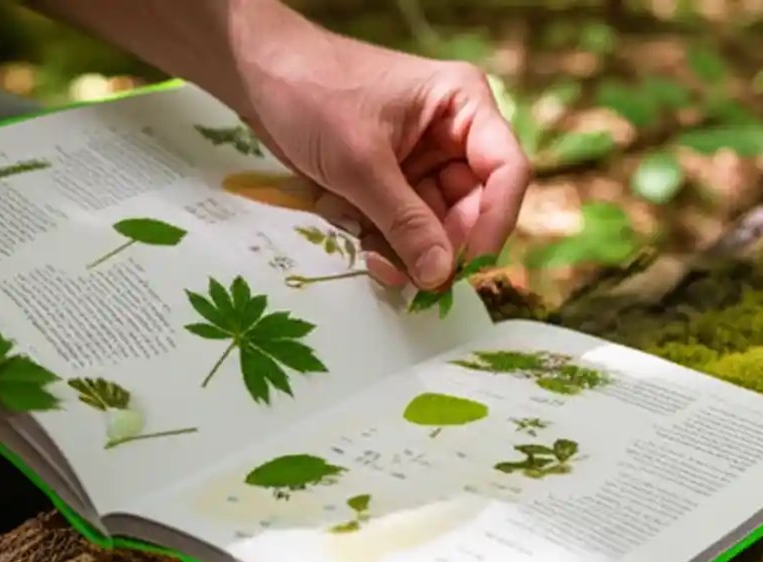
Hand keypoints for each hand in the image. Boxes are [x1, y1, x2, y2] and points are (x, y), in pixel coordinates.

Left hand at [229, 2, 530, 289]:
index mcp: (463, 105)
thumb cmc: (312, 94)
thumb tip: (440, 275)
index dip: (495, 223)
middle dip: (444, 245)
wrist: (256, 75)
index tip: (467, 266)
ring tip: (381, 268)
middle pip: (474, 206)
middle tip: (419, 284)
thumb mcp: (360, 164)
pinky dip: (389, 243)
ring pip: (438, 223)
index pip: (506, 171)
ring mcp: (423, 158)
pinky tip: (367, 254)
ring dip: (411, 251)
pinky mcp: (393, 179)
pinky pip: (406, 224)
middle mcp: (453, 133)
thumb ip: (404, 221)